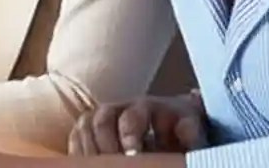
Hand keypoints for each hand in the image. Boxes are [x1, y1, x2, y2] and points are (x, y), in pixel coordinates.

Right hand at [69, 92, 207, 155]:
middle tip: (113, 162)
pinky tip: (85, 163)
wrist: (175, 128)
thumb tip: (188, 134)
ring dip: (89, 148)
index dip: (129, 137)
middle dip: (105, 145)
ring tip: (97, 166)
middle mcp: (123, 107)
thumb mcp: (192, 130)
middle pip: (102, 119)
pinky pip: (77, 134)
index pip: (131, 117)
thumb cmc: (183, 131)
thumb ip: (190, 132)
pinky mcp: (93, 128)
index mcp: (148, 106)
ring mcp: (106, 116)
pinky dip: (78, 149)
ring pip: (85, 125)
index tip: (133, 155)